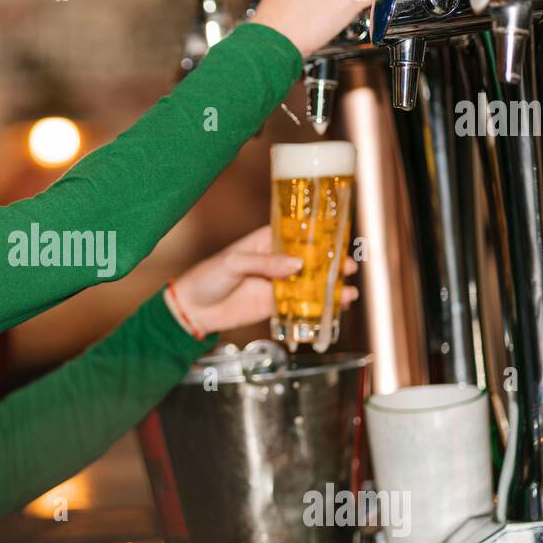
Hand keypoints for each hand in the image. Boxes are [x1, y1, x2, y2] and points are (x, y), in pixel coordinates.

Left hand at [165, 225, 357, 335]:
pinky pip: (301, 305)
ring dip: (330, 286)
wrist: (193, 309)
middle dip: (332, 262)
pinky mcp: (274, 305)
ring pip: (310, 283)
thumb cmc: (208, 277)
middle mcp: (276, 261)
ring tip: (349, 290)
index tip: (340, 237)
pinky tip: (335, 307)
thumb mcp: (234, 263)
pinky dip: (319, 306)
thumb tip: (297, 264)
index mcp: (266, 241)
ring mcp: (277, 283)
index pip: (297, 233)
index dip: (319, 235)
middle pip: (310, 259)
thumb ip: (265, 263)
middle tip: (349, 266)